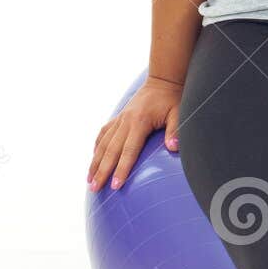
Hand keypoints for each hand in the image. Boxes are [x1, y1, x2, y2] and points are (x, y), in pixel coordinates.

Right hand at [87, 75, 182, 191]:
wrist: (162, 80)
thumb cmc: (172, 99)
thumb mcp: (178, 113)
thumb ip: (175, 130)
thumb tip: (173, 148)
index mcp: (139, 123)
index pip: (128, 151)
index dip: (121, 169)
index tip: (115, 185)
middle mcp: (125, 122)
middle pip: (111, 151)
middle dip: (102, 171)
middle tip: (95, 188)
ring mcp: (120, 119)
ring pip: (104, 144)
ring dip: (95, 162)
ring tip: (89, 180)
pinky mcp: (119, 118)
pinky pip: (104, 133)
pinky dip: (97, 146)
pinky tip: (94, 158)